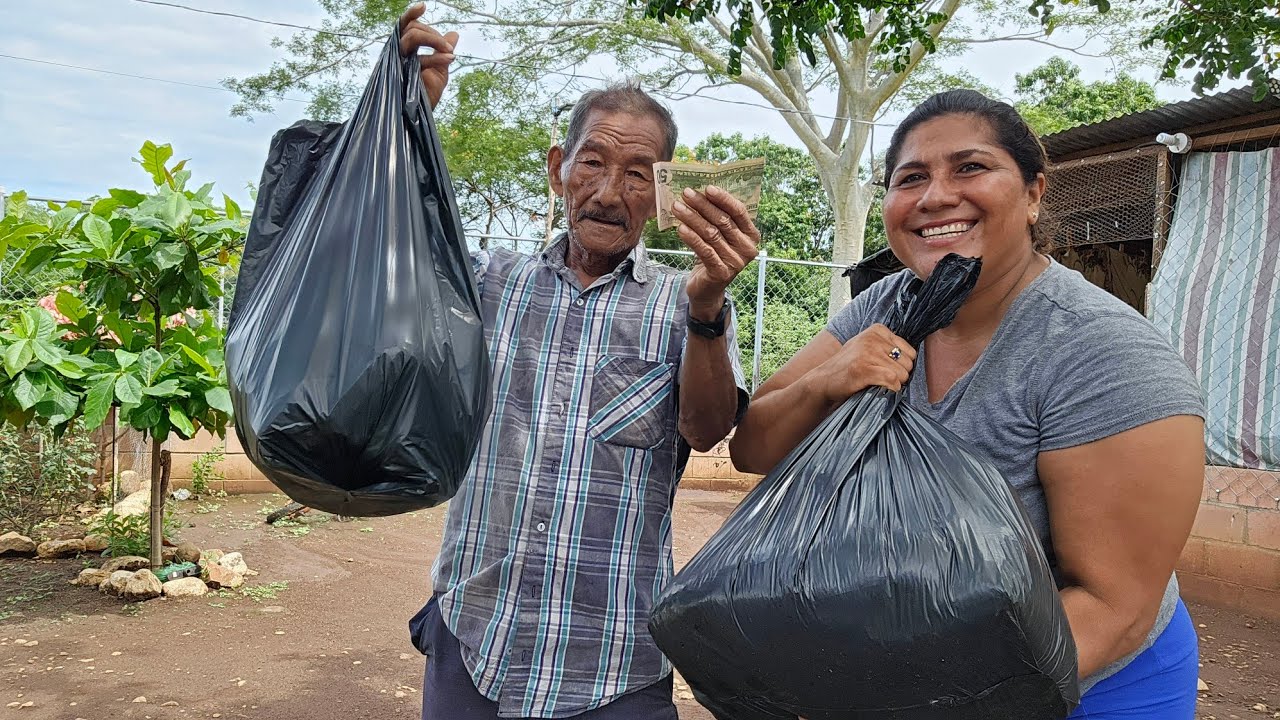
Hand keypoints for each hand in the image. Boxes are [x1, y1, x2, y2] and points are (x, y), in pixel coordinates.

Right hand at [398, 3, 458, 109]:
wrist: (423, 116)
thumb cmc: (427, 95)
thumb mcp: (441, 70)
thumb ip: (444, 51)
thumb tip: (454, 34)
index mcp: (405, 51)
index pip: (404, 26)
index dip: (411, 14)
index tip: (423, 6)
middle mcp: (398, 54)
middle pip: (411, 29)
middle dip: (433, 33)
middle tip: (449, 47)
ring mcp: (399, 64)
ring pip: (411, 37)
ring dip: (434, 39)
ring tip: (450, 52)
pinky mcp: (403, 75)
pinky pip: (420, 59)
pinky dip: (437, 57)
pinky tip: (450, 59)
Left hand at [672, 185, 760, 319]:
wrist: (707, 290)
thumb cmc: (713, 256)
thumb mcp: (719, 237)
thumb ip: (717, 218)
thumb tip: (701, 191)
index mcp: (752, 236)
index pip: (739, 212)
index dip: (723, 198)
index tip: (707, 187)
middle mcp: (747, 249)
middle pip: (723, 221)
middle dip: (702, 205)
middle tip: (686, 193)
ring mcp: (736, 262)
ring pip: (711, 234)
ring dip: (692, 218)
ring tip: (677, 207)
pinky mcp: (721, 272)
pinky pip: (704, 250)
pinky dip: (691, 237)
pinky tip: (679, 227)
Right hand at [814, 324, 915, 399]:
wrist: (824, 380)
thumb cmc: (848, 366)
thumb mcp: (867, 346)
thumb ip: (887, 346)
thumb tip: (913, 358)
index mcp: (877, 330)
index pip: (910, 351)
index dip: (903, 365)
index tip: (890, 370)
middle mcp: (873, 338)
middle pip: (908, 363)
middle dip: (900, 375)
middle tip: (884, 379)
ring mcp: (867, 353)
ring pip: (901, 374)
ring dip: (894, 384)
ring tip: (879, 383)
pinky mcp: (863, 369)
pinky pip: (892, 380)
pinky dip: (891, 389)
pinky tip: (880, 388)